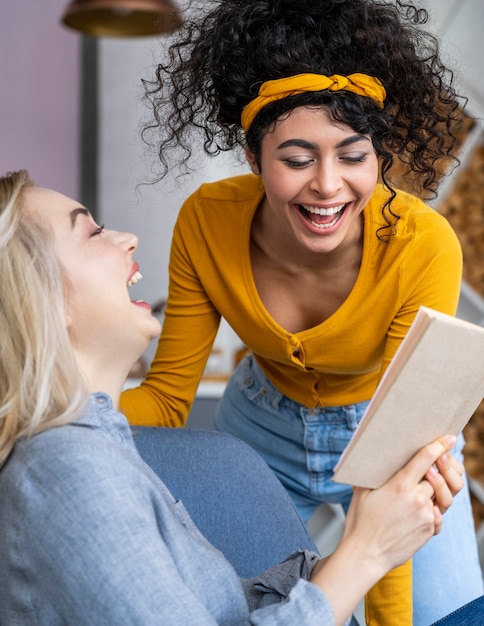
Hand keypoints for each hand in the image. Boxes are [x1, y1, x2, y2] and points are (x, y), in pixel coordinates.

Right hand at [343, 435, 460, 570]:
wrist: (366, 554)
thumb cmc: (360, 522)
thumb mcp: (361, 491)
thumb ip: (375, 473)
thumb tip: (376, 458)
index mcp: (400, 485)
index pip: (426, 458)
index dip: (439, 445)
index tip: (448, 438)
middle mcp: (417, 499)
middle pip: (436, 477)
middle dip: (432, 473)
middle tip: (425, 472)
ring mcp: (425, 516)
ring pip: (438, 496)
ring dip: (431, 494)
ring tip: (417, 496)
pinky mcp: (429, 530)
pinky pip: (436, 515)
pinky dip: (429, 512)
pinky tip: (414, 515)